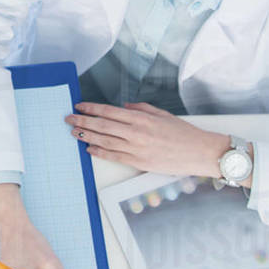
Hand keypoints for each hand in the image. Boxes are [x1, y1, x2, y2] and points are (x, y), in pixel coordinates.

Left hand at [66, 101, 229, 177]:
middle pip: (102, 126)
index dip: (91, 108)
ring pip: (104, 141)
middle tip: (69, 119)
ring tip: (74, 133)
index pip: (109, 111)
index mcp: (141, 118)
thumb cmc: (184, 133)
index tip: (79, 106)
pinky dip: (99, 152)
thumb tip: (124, 106)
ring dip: (86, 136)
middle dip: (82, 121)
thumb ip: (141, 108)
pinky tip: (89, 149)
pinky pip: (114, 156)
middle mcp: (136, 132)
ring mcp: (136, 148)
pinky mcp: (139, 162)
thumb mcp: (162, 114)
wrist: (199, 152)